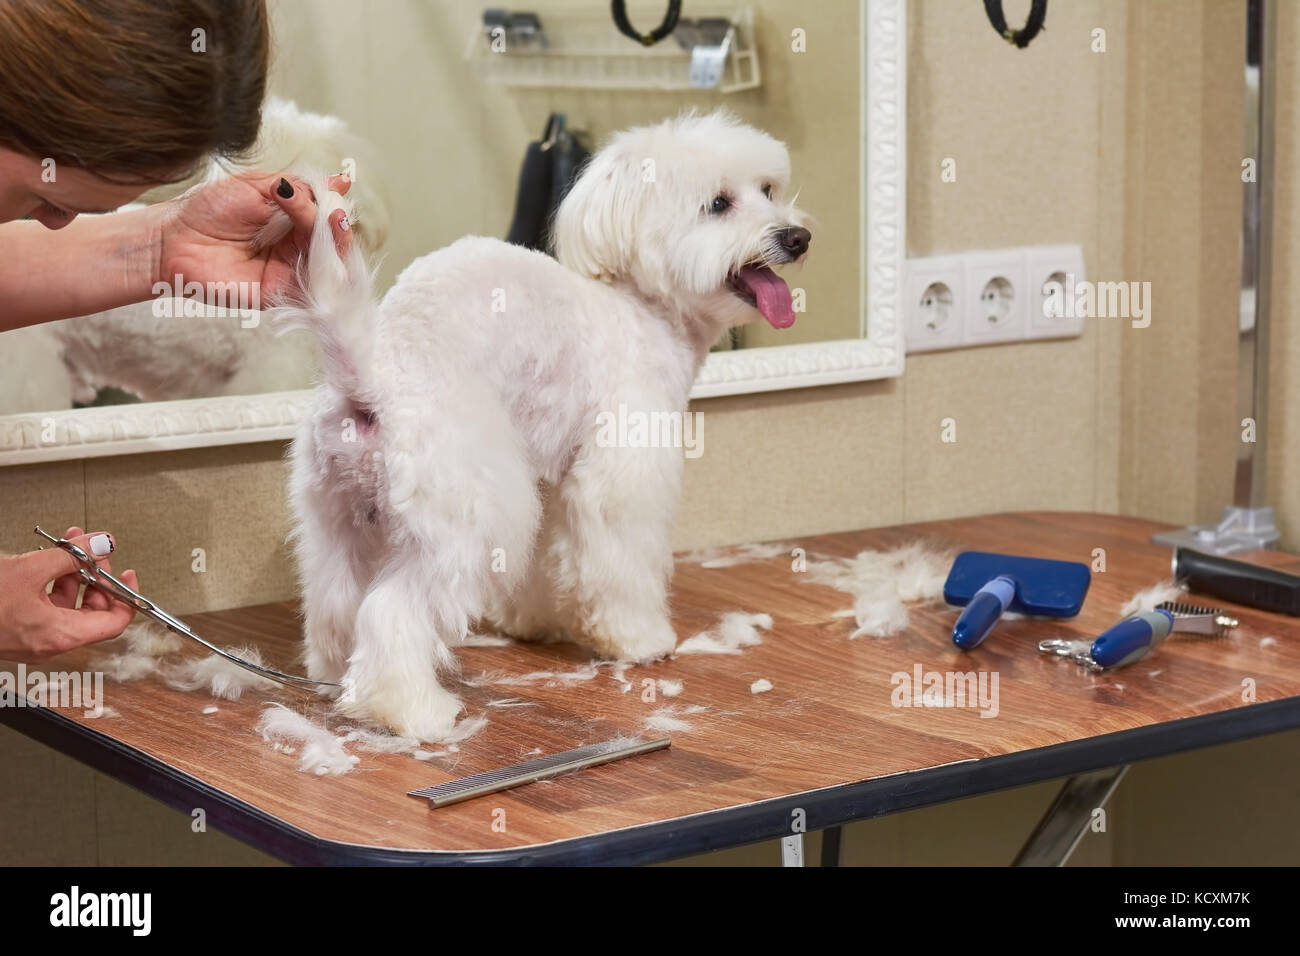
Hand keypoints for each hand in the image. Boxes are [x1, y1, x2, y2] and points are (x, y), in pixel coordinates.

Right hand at [0, 527, 138, 662]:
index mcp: (61, 635)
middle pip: (93, 611)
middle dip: (96, 575)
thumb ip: (72, 556)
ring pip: (68, 605)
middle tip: (92, 551)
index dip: (127, 596)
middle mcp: (50, 642)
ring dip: (73, 572)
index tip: (127, 573)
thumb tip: (102, 544)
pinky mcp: (18, 630)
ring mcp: (34, 638)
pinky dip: (52, 582)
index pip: (114, 622)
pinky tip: (45, 560)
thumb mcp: (30, 570)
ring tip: (69, 544)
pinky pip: (46, 606)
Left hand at [153, 172, 354, 304]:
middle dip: (335, 220)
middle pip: (333, 238)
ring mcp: (290, 270)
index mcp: (289, 220)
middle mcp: (294, 246)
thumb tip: (340, 182)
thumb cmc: (207, 210)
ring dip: (338, 241)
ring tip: (330, 221)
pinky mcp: (283, 293)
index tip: (334, 188)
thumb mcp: (257, 186)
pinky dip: (328, 272)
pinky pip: (317, 288)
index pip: (325, 212)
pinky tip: (324, 252)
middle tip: (330, 208)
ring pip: (332, 262)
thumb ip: (297, 187)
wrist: (173, 240)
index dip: (333, 202)